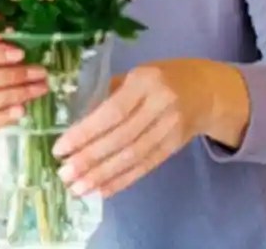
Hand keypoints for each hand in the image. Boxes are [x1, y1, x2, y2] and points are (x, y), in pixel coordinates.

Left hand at [51, 59, 225, 198]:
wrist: (205, 90)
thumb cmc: (158, 78)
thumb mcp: (132, 76)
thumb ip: (106, 95)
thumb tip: (75, 125)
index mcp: (144, 82)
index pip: (112, 112)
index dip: (85, 133)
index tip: (60, 149)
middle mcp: (160, 106)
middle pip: (122, 138)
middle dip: (90, 160)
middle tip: (64, 174)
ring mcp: (170, 128)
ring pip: (133, 157)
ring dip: (103, 176)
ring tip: (77, 188)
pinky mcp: (175, 147)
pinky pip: (146, 167)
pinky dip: (122, 181)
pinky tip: (101, 190)